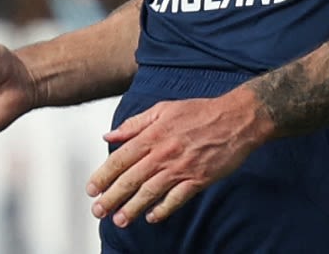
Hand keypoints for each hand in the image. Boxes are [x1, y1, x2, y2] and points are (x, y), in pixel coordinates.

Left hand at [87, 89, 271, 228]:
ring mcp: (181, 167)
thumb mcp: (163, 109)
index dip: (103, 175)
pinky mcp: (198, 179)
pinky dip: (163, 209)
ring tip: (119, 219)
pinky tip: (152, 217)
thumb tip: (110, 135)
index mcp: (153, 134)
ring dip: (132, 208)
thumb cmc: (201, 112)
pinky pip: (176, 198)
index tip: (91, 188)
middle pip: (131, 178)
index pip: (121, 158)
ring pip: (150, 192)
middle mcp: (164, 152)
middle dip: (111, 197)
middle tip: (97, 210)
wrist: (236, 118)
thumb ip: (135, 124)